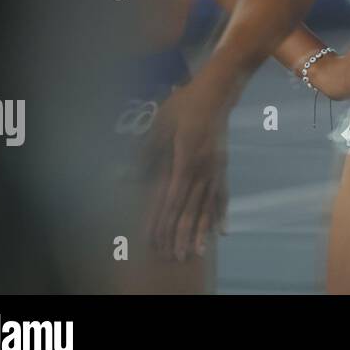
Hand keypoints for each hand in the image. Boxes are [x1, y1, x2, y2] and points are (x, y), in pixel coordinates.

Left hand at [138, 80, 230, 261]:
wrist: (216, 92)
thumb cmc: (184, 106)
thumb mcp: (160, 125)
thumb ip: (145, 154)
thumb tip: (126, 178)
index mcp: (185, 161)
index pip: (171, 198)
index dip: (161, 221)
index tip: (154, 240)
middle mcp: (202, 171)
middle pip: (189, 209)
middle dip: (180, 234)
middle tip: (173, 257)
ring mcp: (216, 171)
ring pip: (207, 208)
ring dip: (200, 232)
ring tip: (195, 253)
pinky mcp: (223, 168)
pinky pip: (222, 197)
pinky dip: (221, 216)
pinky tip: (221, 232)